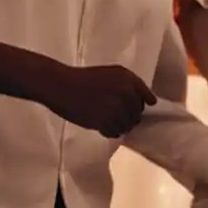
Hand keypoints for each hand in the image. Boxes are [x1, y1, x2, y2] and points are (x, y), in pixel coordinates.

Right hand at [38, 64, 156, 137]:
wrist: (61, 85)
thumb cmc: (84, 79)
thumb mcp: (110, 74)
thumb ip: (127, 85)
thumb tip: (146, 101)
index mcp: (128, 78)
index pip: (147, 97)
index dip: (143, 105)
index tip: (138, 110)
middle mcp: (125, 92)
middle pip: (137, 113)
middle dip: (130, 117)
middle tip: (117, 118)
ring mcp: (116, 107)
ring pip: (127, 125)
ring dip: (120, 126)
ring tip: (109, 123)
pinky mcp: (104, 120)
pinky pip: (115, 132)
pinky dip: (110, 132)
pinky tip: (102, 127)